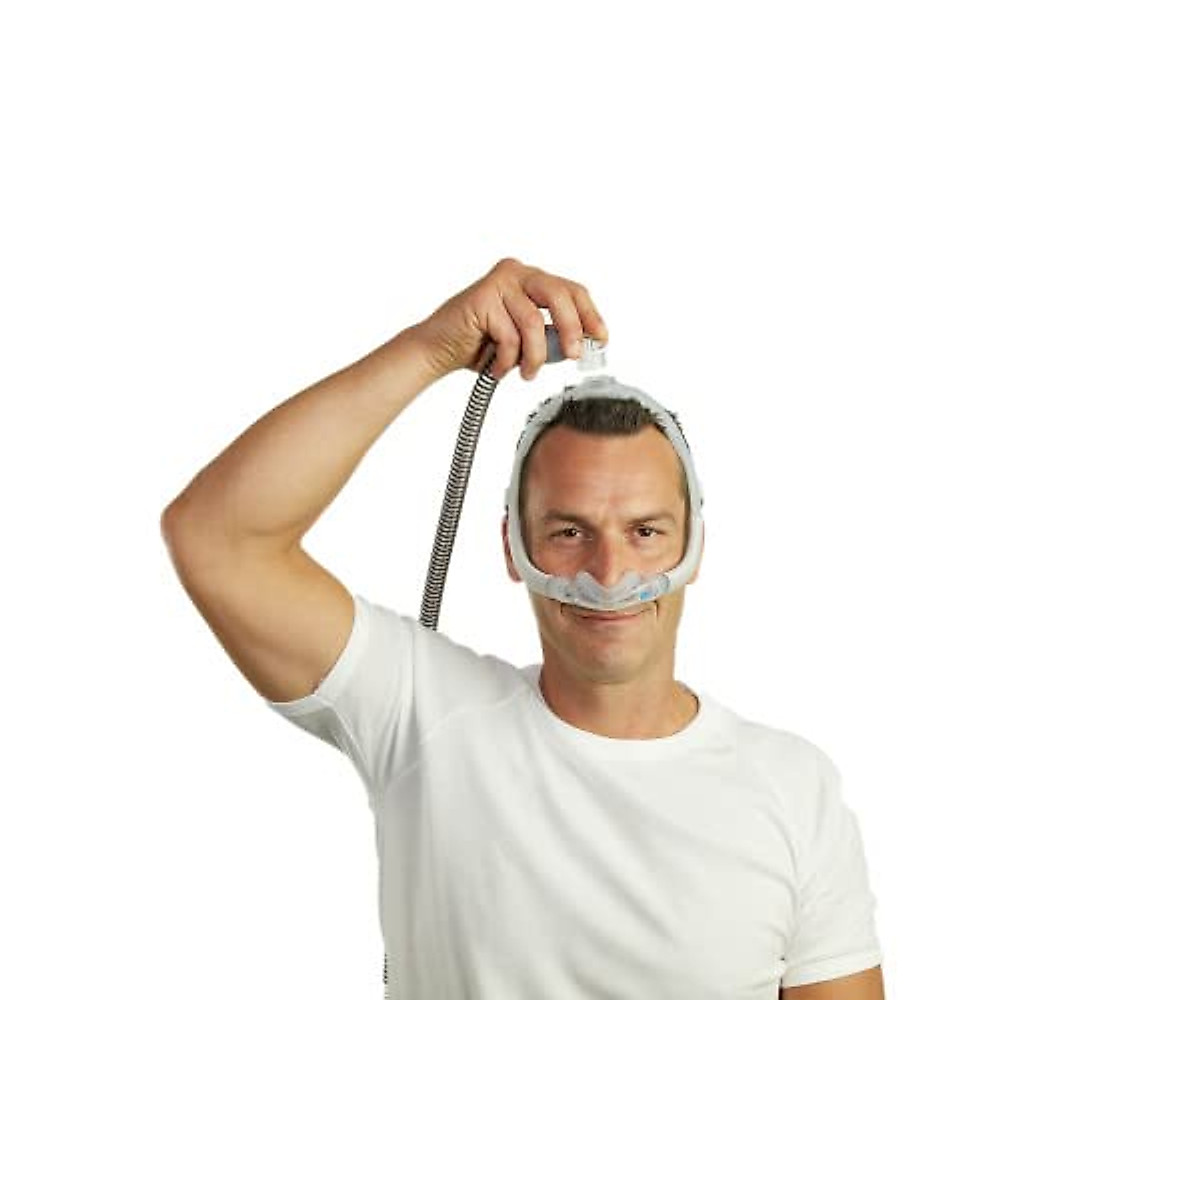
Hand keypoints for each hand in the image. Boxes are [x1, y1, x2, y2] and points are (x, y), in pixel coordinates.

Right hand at [411, 257, 607, 381]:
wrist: (438, 350)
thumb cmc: (481, 345)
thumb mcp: (526, 342)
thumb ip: (551, 338)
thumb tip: (579, 346)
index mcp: (532, 280)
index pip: (572, 290)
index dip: (591, 315)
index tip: (601, 339)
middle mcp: (517, 273)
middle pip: (560, 295)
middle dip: (572, 330)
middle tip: (573, 356)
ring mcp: (499, 283)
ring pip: (534, 322)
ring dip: (533, 356)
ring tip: (525, 373)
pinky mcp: (482, 297)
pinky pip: (509, 335)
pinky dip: (507, 359)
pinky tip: (497, 366)